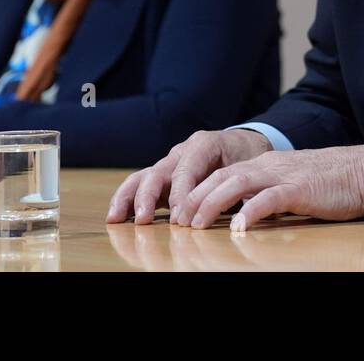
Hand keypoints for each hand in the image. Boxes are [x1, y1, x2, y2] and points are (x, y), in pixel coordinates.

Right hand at [107, 128, 271, 224]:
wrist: (244, 145)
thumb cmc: (247, 157)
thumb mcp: (247, 168)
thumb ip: (233, 185)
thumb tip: (227, 208)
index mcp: (204, 144)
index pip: (186, 170)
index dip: (181, 194)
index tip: (180, 219)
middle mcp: (182, 151)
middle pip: (159, 171)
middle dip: (149, 196)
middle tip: (144, 219)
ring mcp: (170, 162)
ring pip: (144, 176)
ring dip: (129, 197)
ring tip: (116, 218)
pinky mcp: (164, 175)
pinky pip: (141, 183)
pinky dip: (127, 198)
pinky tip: (116, 216)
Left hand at [178, 144, 363, 231]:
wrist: (361, 170)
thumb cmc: (329, 182)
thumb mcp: (290, 183)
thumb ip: (266, 191)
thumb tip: (242, 211)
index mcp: (265, 165)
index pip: (223, 173)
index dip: (198, 190)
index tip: (180, 210)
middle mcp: (269, 166)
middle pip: (222, 176)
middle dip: (195, 196)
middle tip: (177, 219)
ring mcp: (283, 176)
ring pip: (238, 183)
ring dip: (213, 203)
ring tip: (195, 223)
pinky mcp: (300, 189)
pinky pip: (271, 199)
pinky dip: (252, 211)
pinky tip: (239, 228)